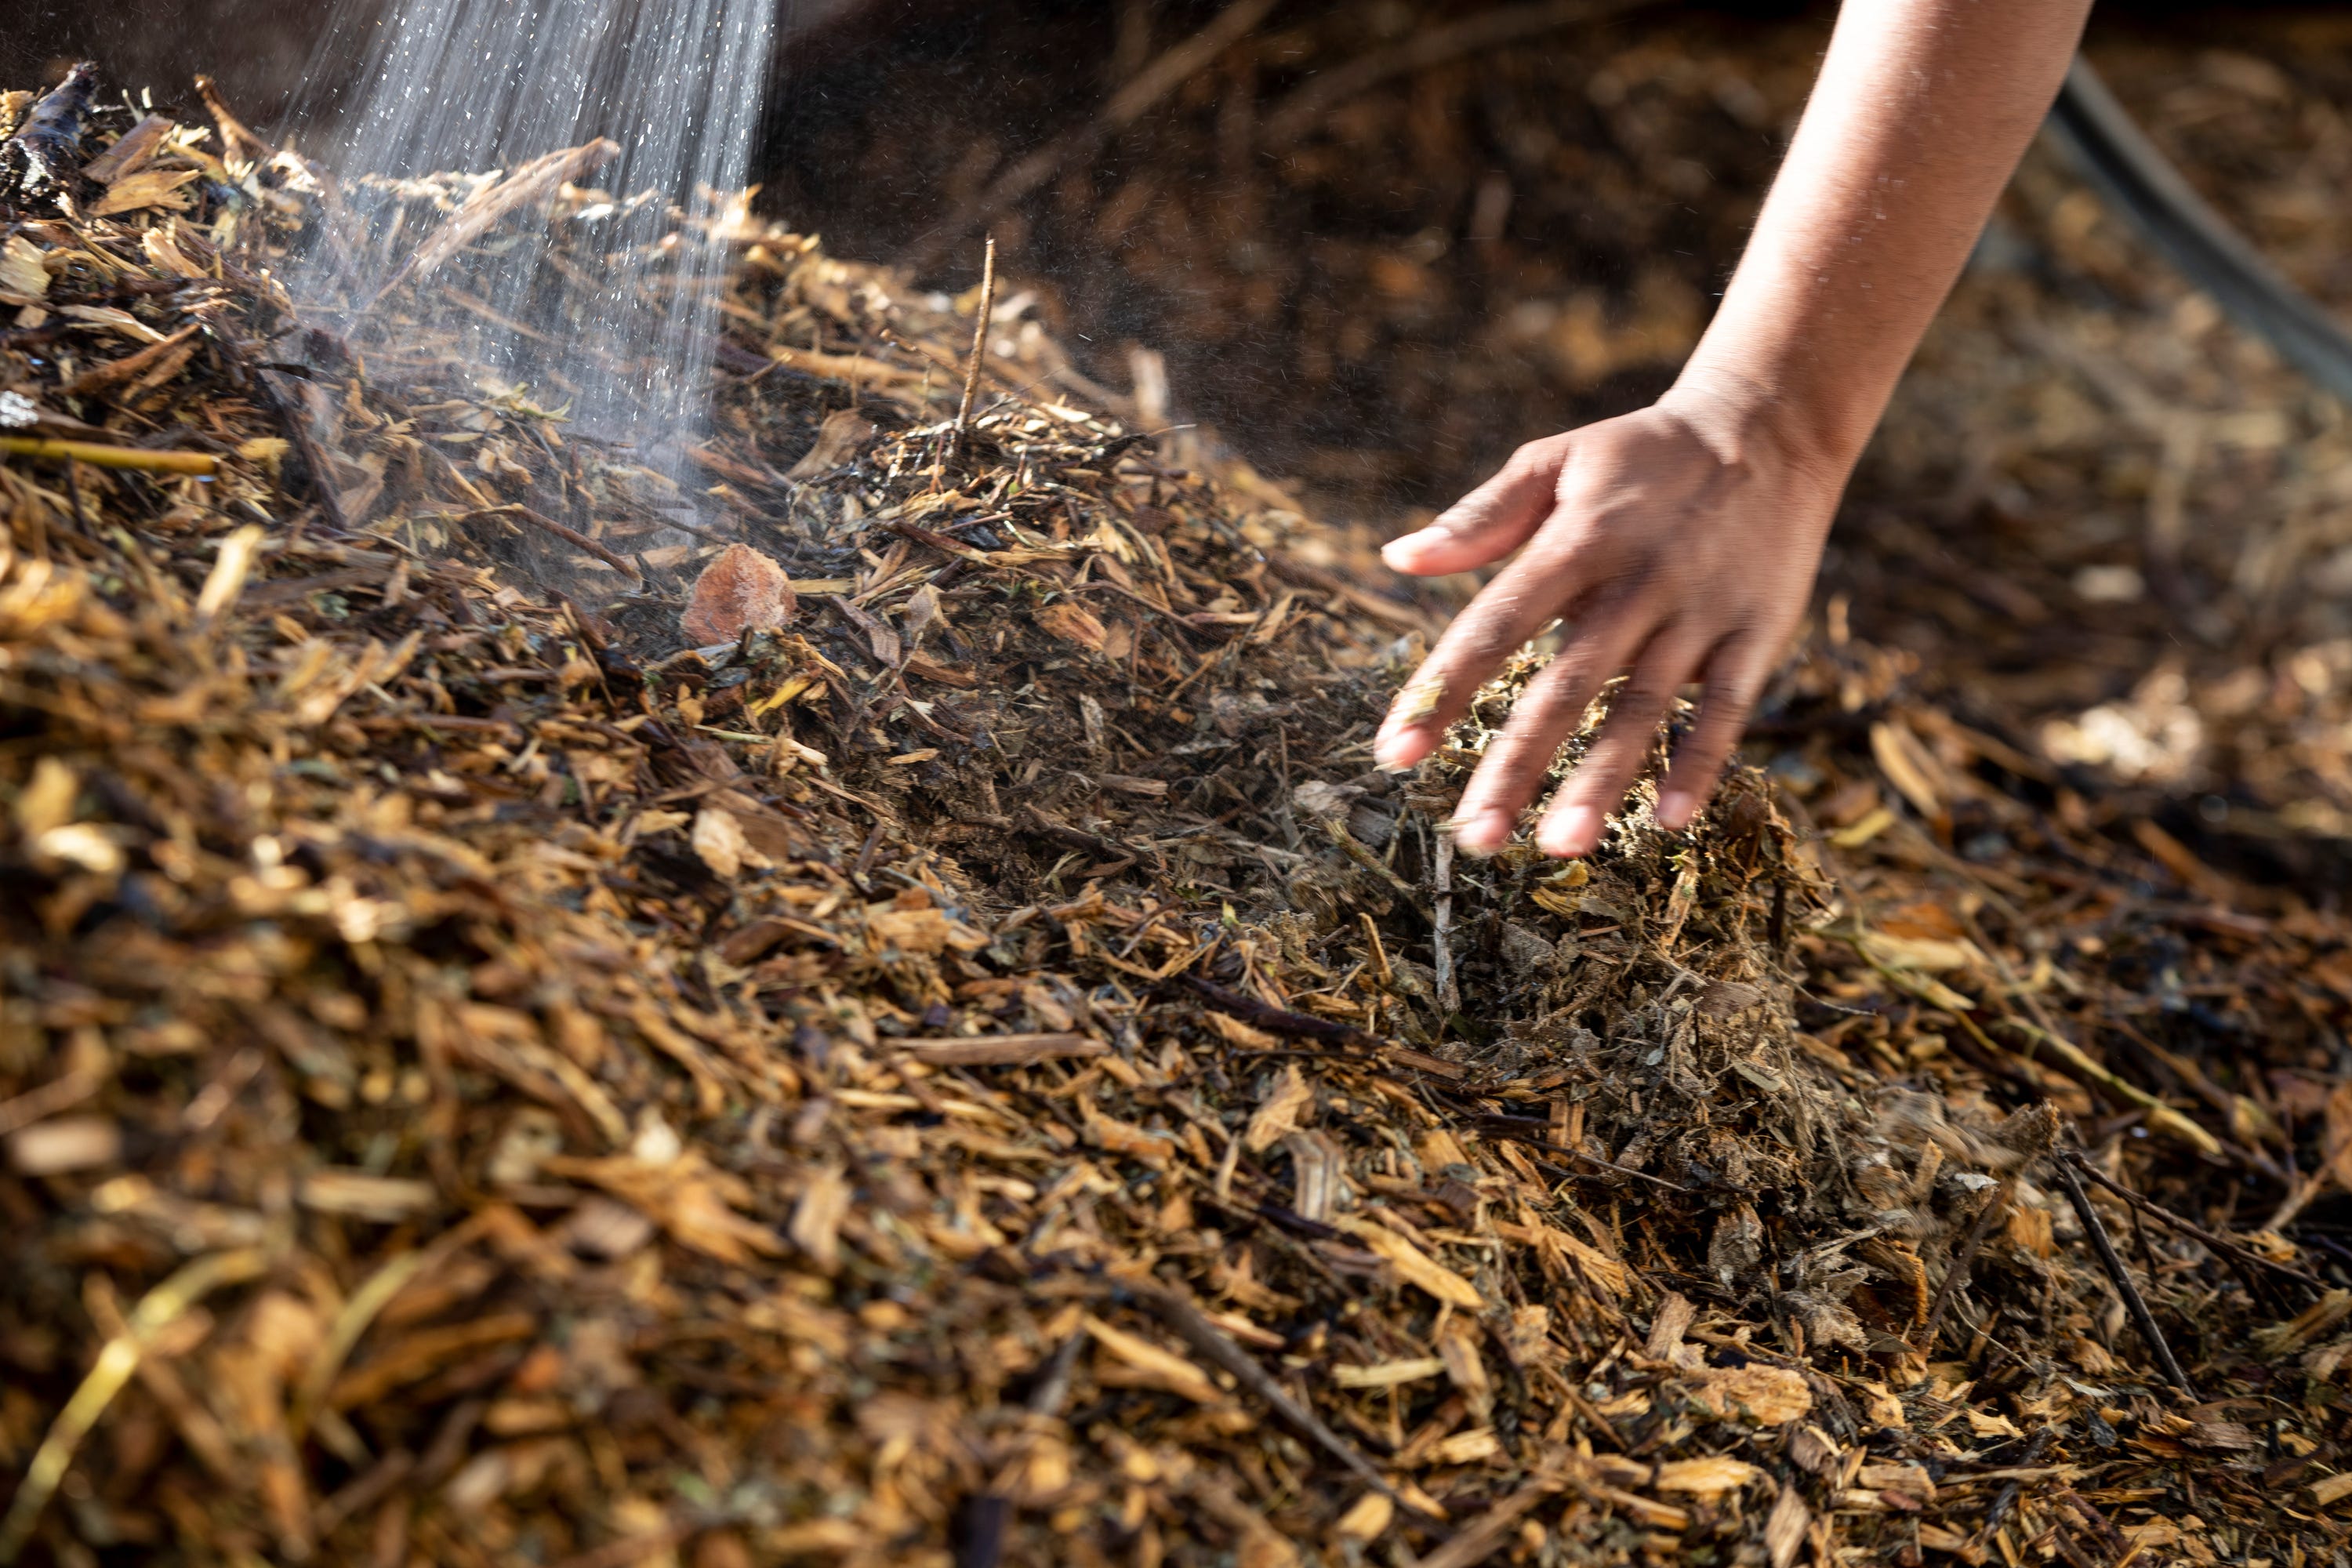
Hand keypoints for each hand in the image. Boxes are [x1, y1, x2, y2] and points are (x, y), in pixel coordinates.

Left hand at [1373, 380, 1844, 857]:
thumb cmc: (1643, 455)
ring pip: (1642, 710)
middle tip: (1473, 837)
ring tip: (1558, 848)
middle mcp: (1637, 582)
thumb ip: (1480, 517)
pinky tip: (1667, 823)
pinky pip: (1725, 709)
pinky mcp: (1756, 633)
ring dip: (1601, 782)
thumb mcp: (1557, 460)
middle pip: (1566, 687)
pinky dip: (1699, 765)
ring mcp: (1700, 612)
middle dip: (1516, 765)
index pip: (1495, 626)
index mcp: (1577, 540)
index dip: (1442, 690)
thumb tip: (1397, 559)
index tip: (1395, 754)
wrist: (1771, 427)